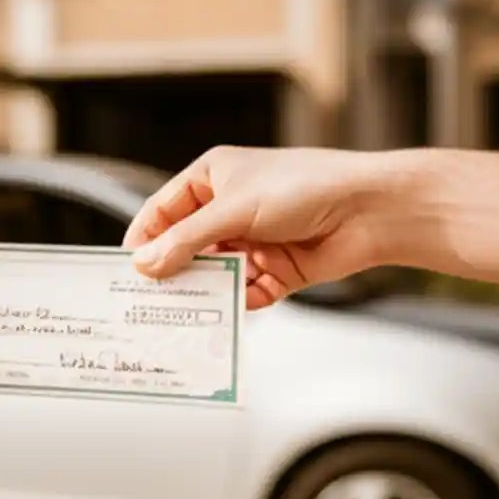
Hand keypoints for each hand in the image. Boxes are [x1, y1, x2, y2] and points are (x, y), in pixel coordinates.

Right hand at [123, 146, 394, 308]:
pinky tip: (222, 320)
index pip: (163, 210)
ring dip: (202, 292)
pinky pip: (245, 293)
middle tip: (147, 301)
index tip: (127, 271)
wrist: (371, 210)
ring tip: (180, 316)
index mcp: (214, 178)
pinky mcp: (276, 270)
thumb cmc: (306, 187)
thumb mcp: (234, 210)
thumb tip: (144, 265)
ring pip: (214, 273)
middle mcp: (230, 209)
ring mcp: (253, 241)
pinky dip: (235, 305)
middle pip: (185, 246)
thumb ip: (187, 241)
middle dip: (170, 272)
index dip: (143, 238)